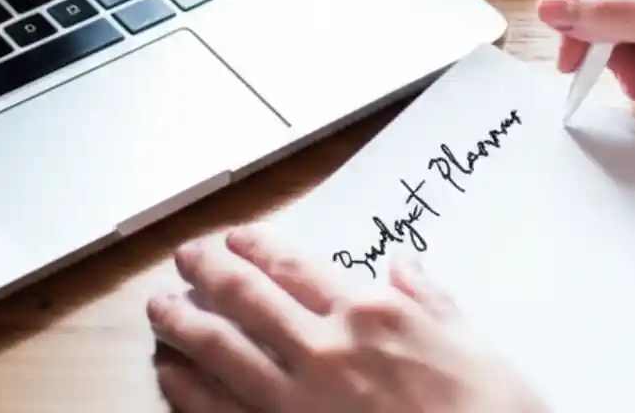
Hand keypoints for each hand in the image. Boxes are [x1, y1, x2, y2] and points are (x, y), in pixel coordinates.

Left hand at [147, 227, 546, 412]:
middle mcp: (328, 347)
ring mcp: (301, 399)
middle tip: (185, 259)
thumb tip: (407, 267)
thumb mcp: (474, 345)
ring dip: (184, 324)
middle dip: (208, 273)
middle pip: (248, 298)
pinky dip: (188, 390)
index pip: (297, 266)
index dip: (257, 247)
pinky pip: (221, 412)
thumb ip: (432, 303)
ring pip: (223, 350)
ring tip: (160, 308)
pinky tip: (169, 374)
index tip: (237, 238)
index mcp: (373, 312)